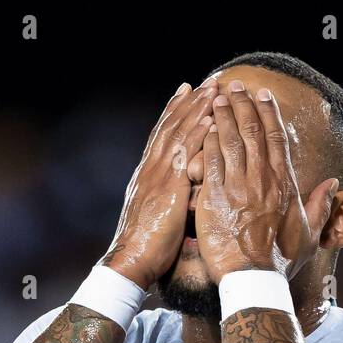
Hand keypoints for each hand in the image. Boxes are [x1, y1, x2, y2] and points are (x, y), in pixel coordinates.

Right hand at [102, 81, 215, 289]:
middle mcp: (150, 170)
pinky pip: (184, 156)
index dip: (173, 113)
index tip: (185, 93)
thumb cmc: (145, 246)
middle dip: (187, 104)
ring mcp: (157, 176)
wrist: (131, 260)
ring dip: (196, 111)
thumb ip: (167, 198)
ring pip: (177, 135)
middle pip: (169, 128)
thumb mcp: (157, 215)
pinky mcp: (167, 188)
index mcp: (147, 175)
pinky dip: (196, 136)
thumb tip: (181, 193)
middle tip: (203, 82)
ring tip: (212, 90)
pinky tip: (210, 121)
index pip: (161, 136)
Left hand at [195, 81, 337, 283]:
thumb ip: (321, 205)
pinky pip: (211, 161)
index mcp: (285, 184)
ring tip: (215, 98)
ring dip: (223, 116)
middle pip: (253, 132)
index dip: (269, 114)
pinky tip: (200, 126)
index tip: (262, 96)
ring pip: (231, 140)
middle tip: (235, 86)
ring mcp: (239, 186)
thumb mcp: (309, 233)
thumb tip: (333, 184)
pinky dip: (207, 140)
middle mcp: (263, 180)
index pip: (277, 140)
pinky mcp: (216, 196)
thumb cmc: (281, 261)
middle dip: (243, 105)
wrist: (255, 278)